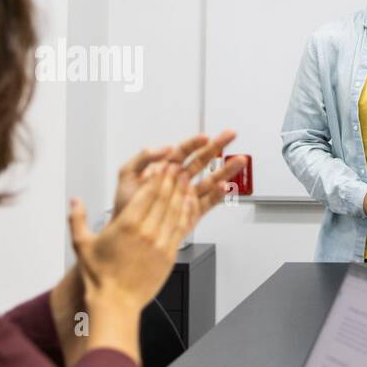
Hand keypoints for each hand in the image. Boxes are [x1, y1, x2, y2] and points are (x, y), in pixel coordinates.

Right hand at [70, 163, 196, 310]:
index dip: (157, 176)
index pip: (147, 193)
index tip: (161, 165)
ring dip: (182, 192)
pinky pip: (182, 229)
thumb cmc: (99, 276)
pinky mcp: (170, 255)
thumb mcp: (81, 243)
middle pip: (165, 198)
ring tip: (186, 179)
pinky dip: (187, 213)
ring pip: (176, 211)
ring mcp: (161, 243)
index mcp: (127, 225)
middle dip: (172, 179)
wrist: (115, 301)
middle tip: (177, 166)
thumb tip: (75, 201)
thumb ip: (77, 218)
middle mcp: (147, 232)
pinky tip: (191, 202)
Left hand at [113, 130, 245, 225]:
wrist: (128, 230)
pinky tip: (225, 187)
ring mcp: (188, 195)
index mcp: (166, 168)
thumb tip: (165, 149)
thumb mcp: (127, 174)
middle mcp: (180, 179)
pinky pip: (209, 201)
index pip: (184, 150)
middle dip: (218, 147)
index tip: (205, 137)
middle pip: (203, 160)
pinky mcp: (193, 212)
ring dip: (226, 169)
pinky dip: (218, 195)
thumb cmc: (126, 204)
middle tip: (231, 136)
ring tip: (239, 160)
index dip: (195, 143)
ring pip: (211, 179)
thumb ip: (144, 157)